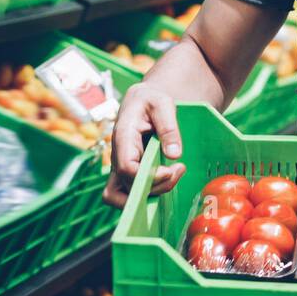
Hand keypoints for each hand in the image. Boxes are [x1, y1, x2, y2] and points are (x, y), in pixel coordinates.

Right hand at [102, 83, 185, 208]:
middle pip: (126, 186)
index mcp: (124, 137)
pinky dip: (149, 192)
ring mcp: (120, 166)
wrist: (142, 100)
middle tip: (178, 170)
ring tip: (176, 173)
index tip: (171, 170)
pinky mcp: (128, 171)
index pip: (126, 168)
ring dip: (151, 193)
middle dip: (156, 186)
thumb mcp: (163, 104)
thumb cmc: (152, 100)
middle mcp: (118, 155)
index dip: (148, 176)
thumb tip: (174, 155)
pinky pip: (130, 192)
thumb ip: (169, 127)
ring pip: (122, 196)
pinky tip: (169, 176)